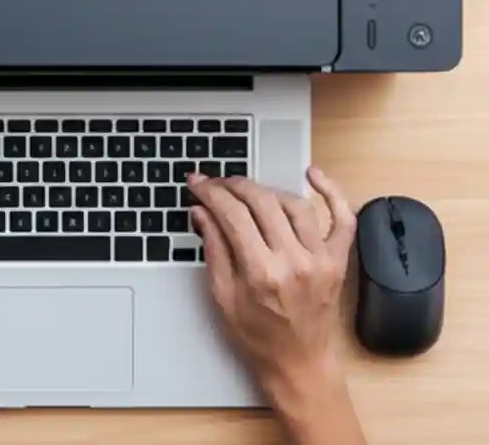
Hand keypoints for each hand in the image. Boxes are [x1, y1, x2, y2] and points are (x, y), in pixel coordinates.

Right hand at [188, 167, 364, 444]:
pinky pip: (341, 218)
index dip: (210, 192)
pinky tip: (312, 175)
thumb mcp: (221, 297)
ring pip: (293, 203)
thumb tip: (202, 211)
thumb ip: (214, 249)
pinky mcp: (338, 260)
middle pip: (261, 202)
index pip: (232, 215)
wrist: (299, 364)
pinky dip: (330, 192)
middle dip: (233, 186)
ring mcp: (320, 258)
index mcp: (261, 272)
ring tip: (246, 190)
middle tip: (216, 183)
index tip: (197, 183)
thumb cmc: (257, 337)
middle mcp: (294, 260)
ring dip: (266, 190)